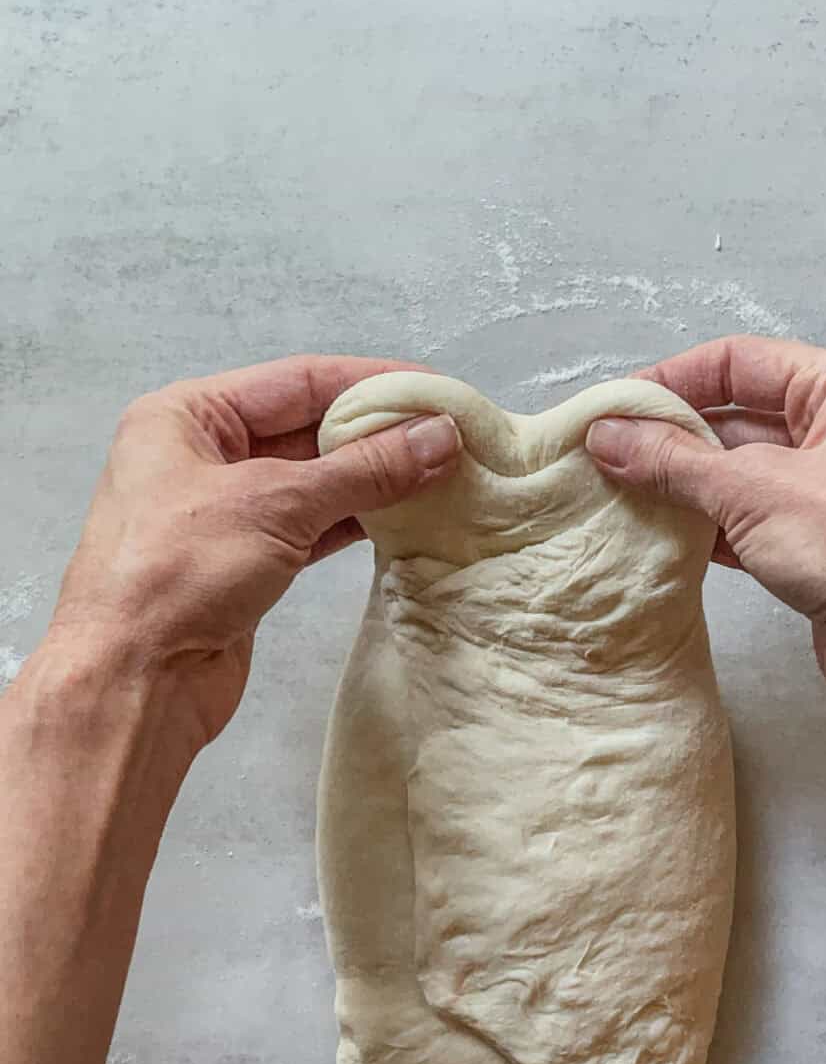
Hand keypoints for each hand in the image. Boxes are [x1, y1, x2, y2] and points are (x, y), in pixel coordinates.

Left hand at [47, 355, 460, 748]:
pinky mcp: (247, 564)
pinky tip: (405, 517)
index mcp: (188, 416)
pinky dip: (357, 521)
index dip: (372, 383)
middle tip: (453, 439)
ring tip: (444, 477)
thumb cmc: (178, 574)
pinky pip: (312, 527)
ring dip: (376, 481)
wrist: (133, 682)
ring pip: (315, 482)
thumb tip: (440, 437)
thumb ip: (365, 470)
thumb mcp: (275, 505)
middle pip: (308, 428)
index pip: (298, 381)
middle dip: (379, 434)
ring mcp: (225, 514)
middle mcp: (203, 455)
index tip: (440, 392)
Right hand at [585, 335, 825, 716]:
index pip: (742, 361)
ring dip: (688, 485)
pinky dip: (712, 524)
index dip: (674, 380)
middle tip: (611, 455)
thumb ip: (673, 461)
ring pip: (746, 472)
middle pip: (742, 416)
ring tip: (626, 494)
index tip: (618, 407)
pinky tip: (667, 534)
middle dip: (675, 437)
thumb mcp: (753, 490)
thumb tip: (608, 437)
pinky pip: (756, 518)